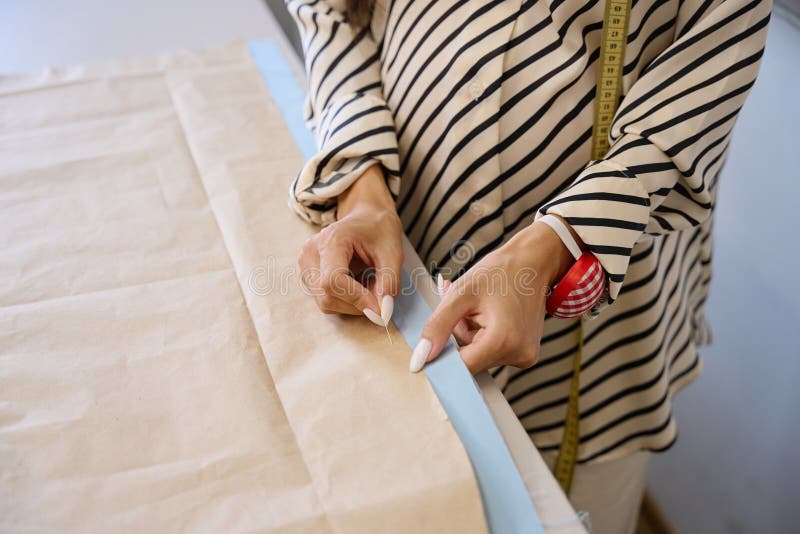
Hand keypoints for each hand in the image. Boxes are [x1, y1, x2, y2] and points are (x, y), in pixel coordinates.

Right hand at [298, 163, 402, 324]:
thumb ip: (389, 281)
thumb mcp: (393, 252)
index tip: (380, 307)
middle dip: (357, 303)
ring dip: (353, 303)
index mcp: (331, 239)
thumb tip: (383, 312)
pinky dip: (346, 300)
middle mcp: (311, 252)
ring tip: (369, 282)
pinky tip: (358, 283)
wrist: (366, 216)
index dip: (357, 299)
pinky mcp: (308, 274)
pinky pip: (325, 299)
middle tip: (380, 291)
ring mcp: (306, 264)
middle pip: (327, 296)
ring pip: (325, 302)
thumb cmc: (379, 229)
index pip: (333, 280)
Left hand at [410, 217, 577, 373]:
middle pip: (469, 360)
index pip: (461, 367)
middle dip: (458, 336)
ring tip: (475, 307)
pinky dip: (481, 335)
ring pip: (478, 356)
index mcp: (503, 341)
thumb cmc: (500, 272)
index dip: (442, 355)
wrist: (534, 263)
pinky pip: (490, 352)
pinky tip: (485, 315)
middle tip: (462, 309)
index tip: (434, 339)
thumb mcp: (461, 293)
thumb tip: (421, 357)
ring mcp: (524, 356)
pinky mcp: (524, 354)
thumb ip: (438, 326)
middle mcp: (518, 355)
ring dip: (469, 334)